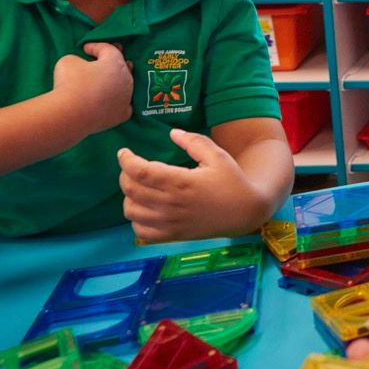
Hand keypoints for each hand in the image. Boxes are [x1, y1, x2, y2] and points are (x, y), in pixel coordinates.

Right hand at [51, 42, 133, 136]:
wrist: (71, 114)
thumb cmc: (70, 83)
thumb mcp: (69, 61)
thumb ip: (79, 59)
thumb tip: (82, 66)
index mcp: (115, 63)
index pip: (108, 50)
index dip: (96, 47)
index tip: (86, 48)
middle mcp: (126, 79)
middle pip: (121, 67)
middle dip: (112, 62)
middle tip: (104, 60)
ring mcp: (126, 98)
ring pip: (125, 86)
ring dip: (117, 82)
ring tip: (110, 79)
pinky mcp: (121, 115)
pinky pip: (124, 105)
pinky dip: (119, 101)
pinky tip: (114, 101)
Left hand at [117, 129, 266, 241]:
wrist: (245, 212)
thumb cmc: (232, 181)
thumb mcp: (217, 156)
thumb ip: (194, 142)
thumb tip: (172, 133)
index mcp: (181, 182)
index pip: (140, 171)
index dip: (126, 160)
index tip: (124, 152)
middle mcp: (171, 204)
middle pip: (131, 189)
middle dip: (125, 174)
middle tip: (131, 167)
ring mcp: (170, 223)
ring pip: (131, 211)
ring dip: (129, 196)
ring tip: (139, 187)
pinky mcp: (172, 236)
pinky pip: (140, 231)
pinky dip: (136, 219)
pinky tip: (145, 209)